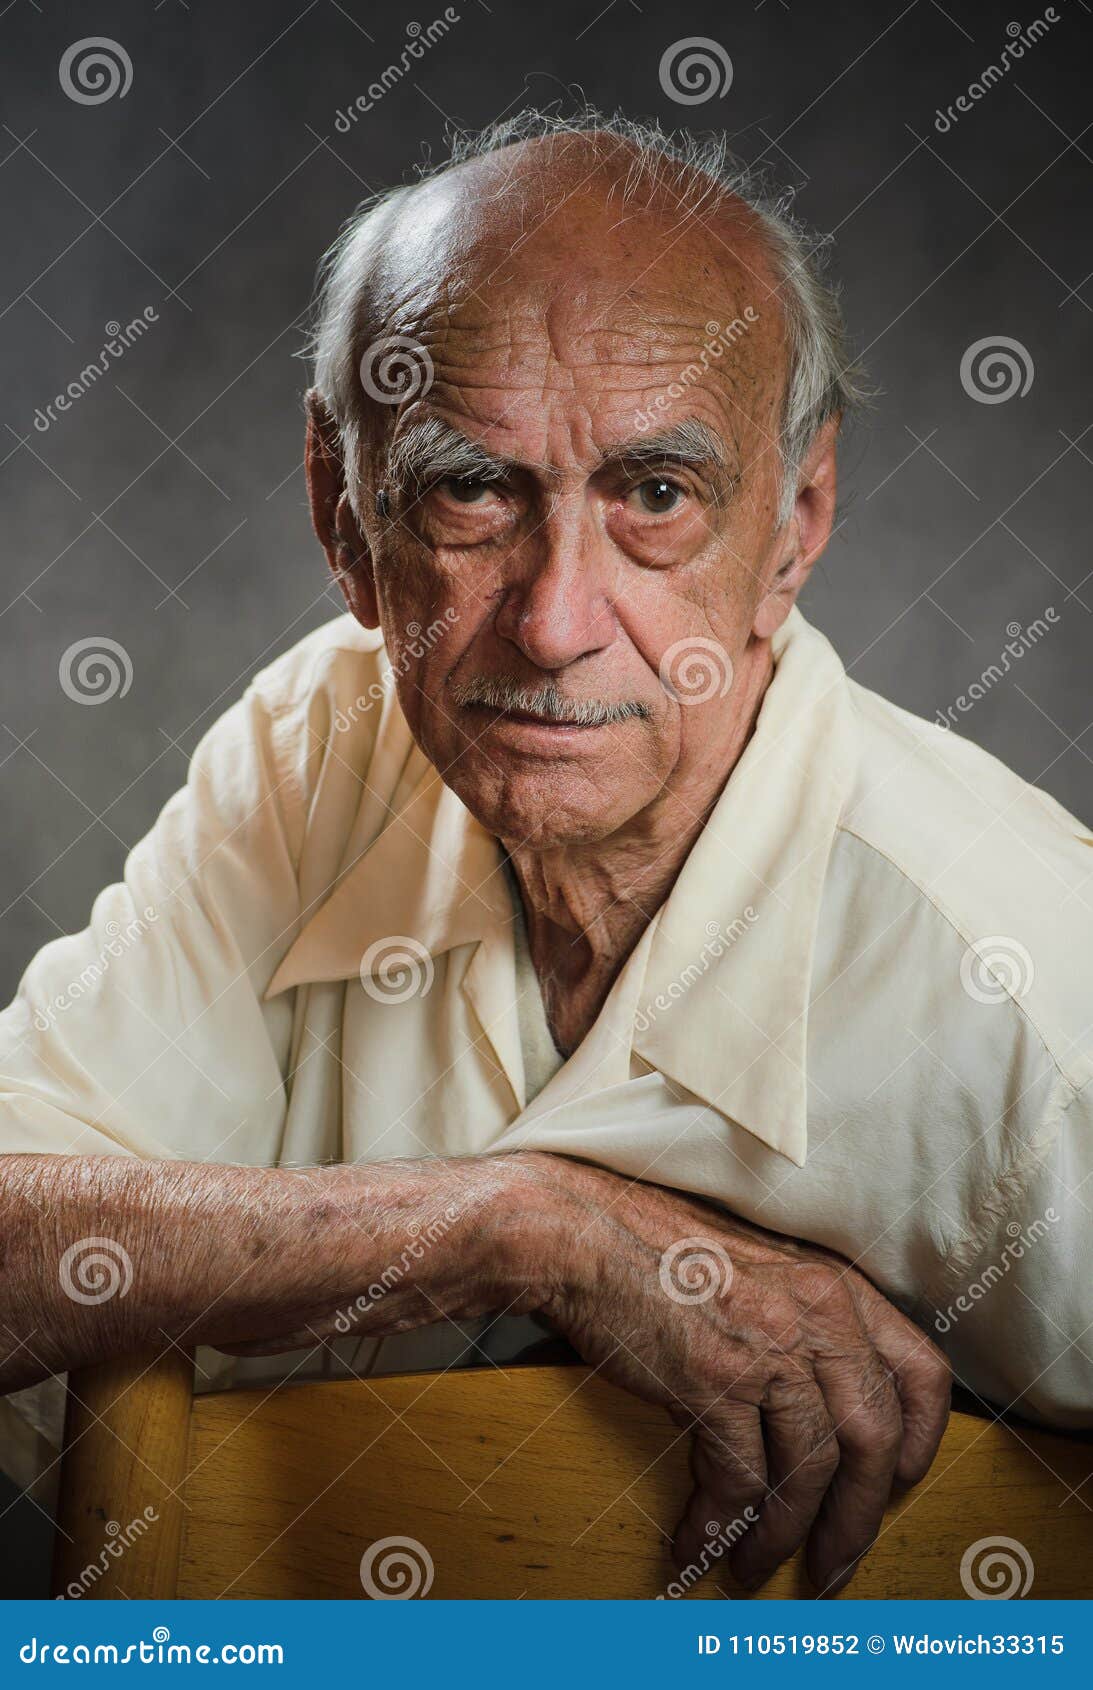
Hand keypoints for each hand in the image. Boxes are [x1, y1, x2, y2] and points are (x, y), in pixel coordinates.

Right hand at [518, 1152, 950, 1594]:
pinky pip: (738, 1481)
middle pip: (873, 1439)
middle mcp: (816, 1313)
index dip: (920, 1441)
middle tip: (834, 1563)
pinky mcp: (715, 1381)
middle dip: (858, 1517)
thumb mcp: (758, 1265)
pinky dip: (720, 1526)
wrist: (582, 1232)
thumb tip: (820, 1400)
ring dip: (785, 1536)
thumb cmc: (658, 1249)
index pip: (920, 1371)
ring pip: (809, 1472)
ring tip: (754, 1566)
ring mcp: (769, 1348)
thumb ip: (802, 1318)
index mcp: (833, 1284)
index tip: (902, 1482)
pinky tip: (698, 1544)